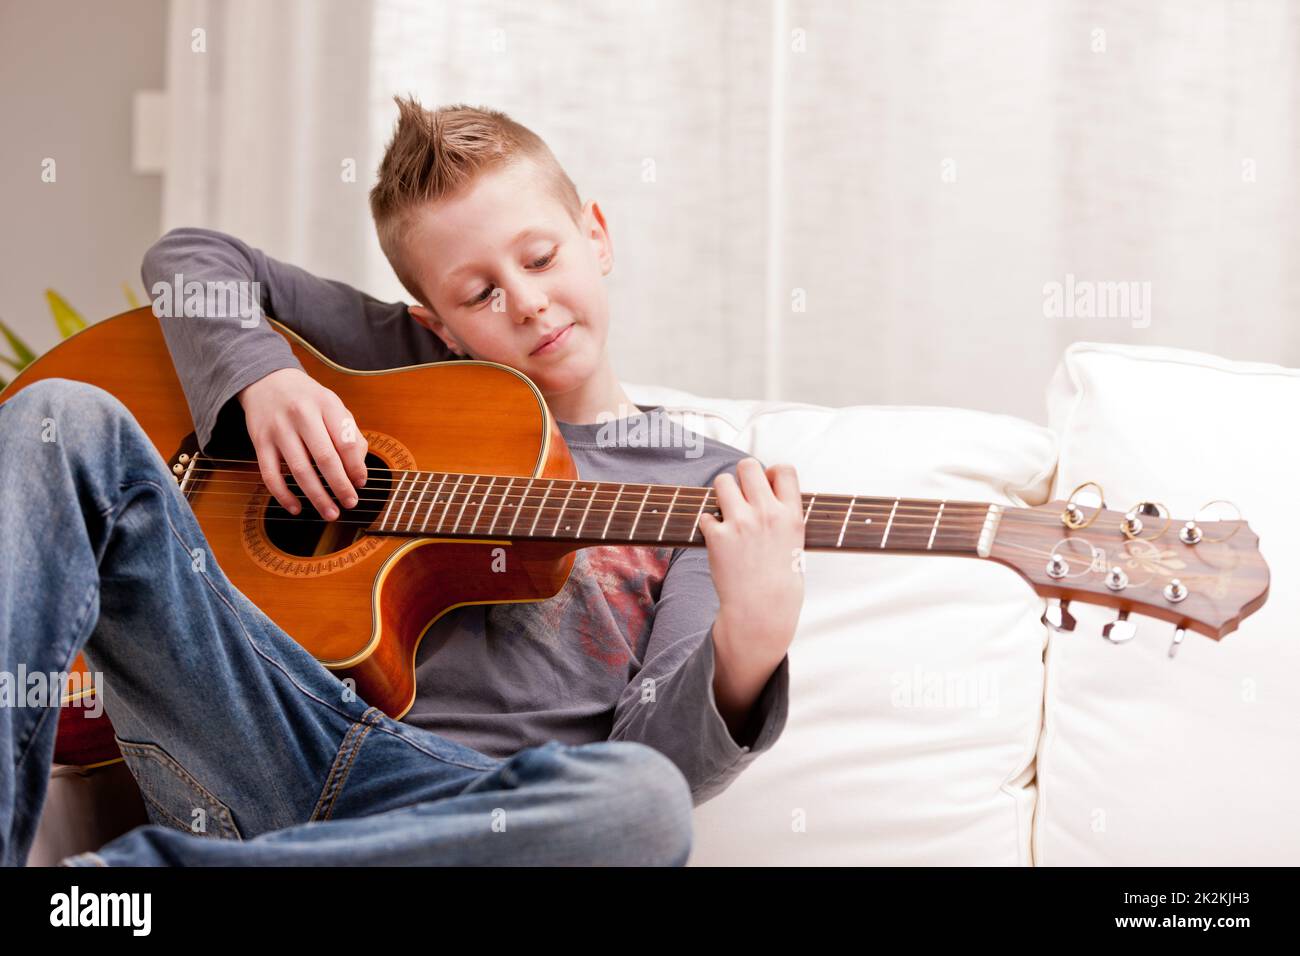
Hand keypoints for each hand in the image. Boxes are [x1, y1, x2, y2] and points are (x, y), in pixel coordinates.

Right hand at [237, 367, 367, 519]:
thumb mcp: (333, 405)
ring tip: (330, 512)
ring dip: (316, 496)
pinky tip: (296, 508)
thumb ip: (350, 434)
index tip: (361, 483)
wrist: (266, 380)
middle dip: (340, 486)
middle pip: (324, 457)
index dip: (355, 466)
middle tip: (350, 503)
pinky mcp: (259, 441)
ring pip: (299, 469)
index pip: (345, 441)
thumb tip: (358, 471)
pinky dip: (283, 495)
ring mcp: (278, 429)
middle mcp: (302, 415)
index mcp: (326, 404)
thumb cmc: (308, 399)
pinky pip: (270, 474)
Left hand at [697, 457, 805, 666]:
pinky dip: (709, 525)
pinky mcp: (718, 537)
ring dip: (722, 493)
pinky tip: (719, 540)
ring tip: (727, 512)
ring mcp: (741, 523)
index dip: (771, 473)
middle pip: (748, 466)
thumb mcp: (795, 541)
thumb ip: (783, 513)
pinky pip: (706, 515)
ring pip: (722, 481)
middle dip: (742, 477)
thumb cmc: (780, 579)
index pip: (783, 469)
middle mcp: (767, 513)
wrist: (762, 610)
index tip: (766, 487)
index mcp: (791, 514)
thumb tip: (765, 488)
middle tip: (741, 496)